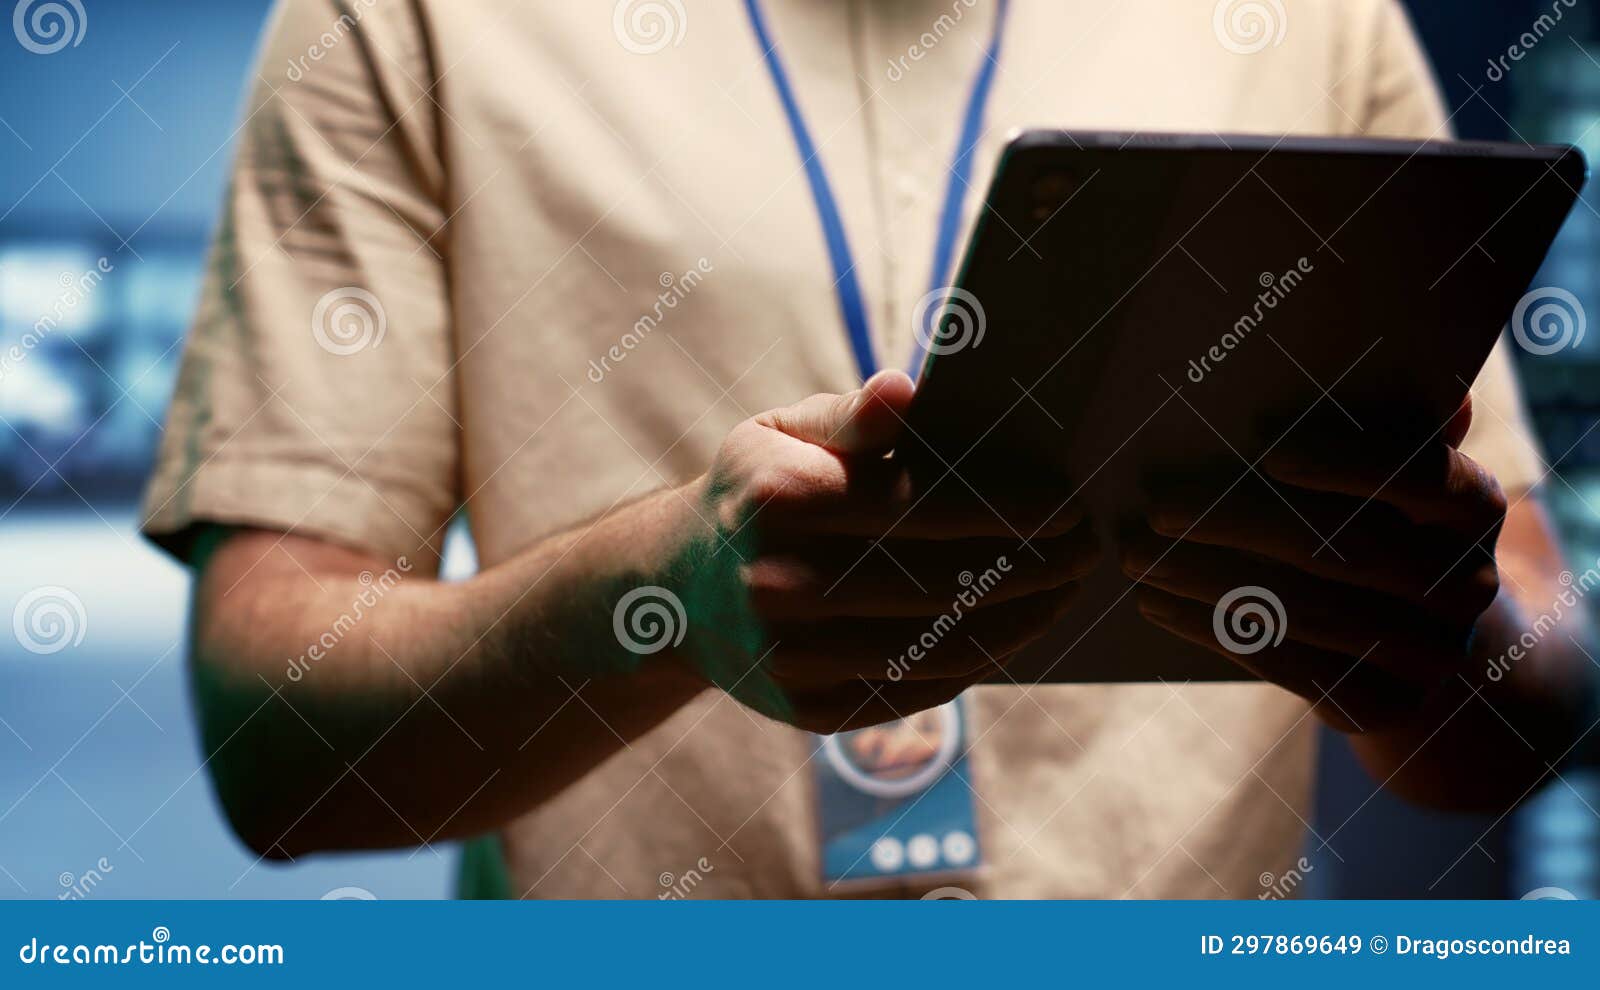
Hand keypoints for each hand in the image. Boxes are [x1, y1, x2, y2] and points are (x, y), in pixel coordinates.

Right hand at [669, 370, 1099, 732]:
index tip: (1066, 503)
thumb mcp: (779, 432)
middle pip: (939, 581)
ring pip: (937, 646)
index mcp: (776, 500)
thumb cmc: (753, 492)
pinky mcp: (807, 711)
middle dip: (1030, 567)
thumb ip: (851, 418)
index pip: (920, 506)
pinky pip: (915, 691)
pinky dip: (975, 663)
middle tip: (1086, 550)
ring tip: (1065, 594)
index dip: (1006, 508)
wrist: (675, 591)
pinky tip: (1012, 633)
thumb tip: (908, 392)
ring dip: (1019, 621)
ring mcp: (789, 658)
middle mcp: (776, 584)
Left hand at [1122, 399, 1506, 733]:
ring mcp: (1432, 653)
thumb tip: (1355, 355)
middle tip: (1156, 507)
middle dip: (1239, 524)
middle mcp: (1469, 583)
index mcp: (1476, 505)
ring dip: (1209, 580)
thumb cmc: (1379, 516)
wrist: (1423, 628)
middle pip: (1345, 550)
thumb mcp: (1387, 465)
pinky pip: (1290, 666)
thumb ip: (1378, 419)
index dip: (1344, 463)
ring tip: (1136, 556)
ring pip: (1309, 612)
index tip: (1265, 448)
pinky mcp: (1385, 704)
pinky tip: (1156, 603)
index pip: (1418, 477)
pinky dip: (1214, 630)